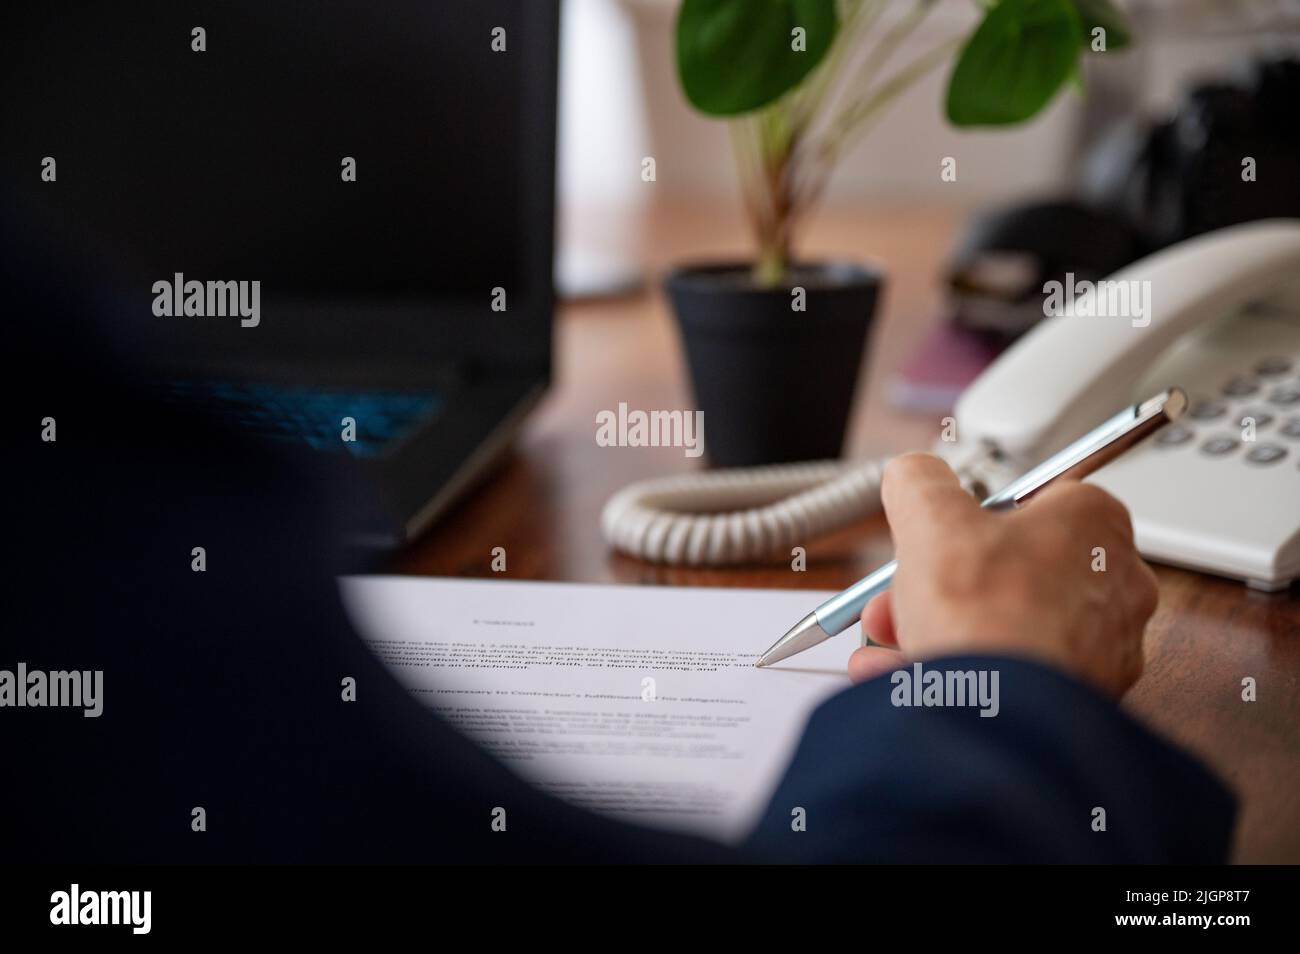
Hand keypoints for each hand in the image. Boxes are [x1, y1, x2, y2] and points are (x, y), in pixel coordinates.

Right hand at [847, 453, 1158, 697]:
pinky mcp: (1082, 698)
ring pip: (1007, 624)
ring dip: (938, 629)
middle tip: (898, 595)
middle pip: (1011, 567)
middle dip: (939, 583)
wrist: (1002, 716)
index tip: (939, 533)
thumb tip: (913, 473)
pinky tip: (902, 680)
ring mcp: (1103, 647)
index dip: (974, 517)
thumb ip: (919, 480)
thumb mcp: (930, 518)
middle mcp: (1114, 583)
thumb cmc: (986, 615)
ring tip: (886, 644)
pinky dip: (959, 674)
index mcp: (1095, 523)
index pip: (1036, 498)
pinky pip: (1012, 674)